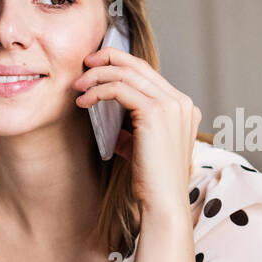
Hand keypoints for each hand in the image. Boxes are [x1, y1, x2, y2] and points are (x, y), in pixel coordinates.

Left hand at [72, 47, 199, 212]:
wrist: (163, 202)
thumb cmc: (152, 180)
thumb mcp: (142, 146)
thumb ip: (132, 129)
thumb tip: (110, 120)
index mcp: (183, 107)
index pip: (148, 73)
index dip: (121, 64)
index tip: (96, 68)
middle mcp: (181, 101)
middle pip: (139, 65)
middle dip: (108, 59)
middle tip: (84, 65)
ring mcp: (171, 105)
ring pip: (127, 73)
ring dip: (97, 75)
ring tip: (78, 86)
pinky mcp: (155, 113)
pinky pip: (120, 89)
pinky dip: (98, 91)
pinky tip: (84, 101)